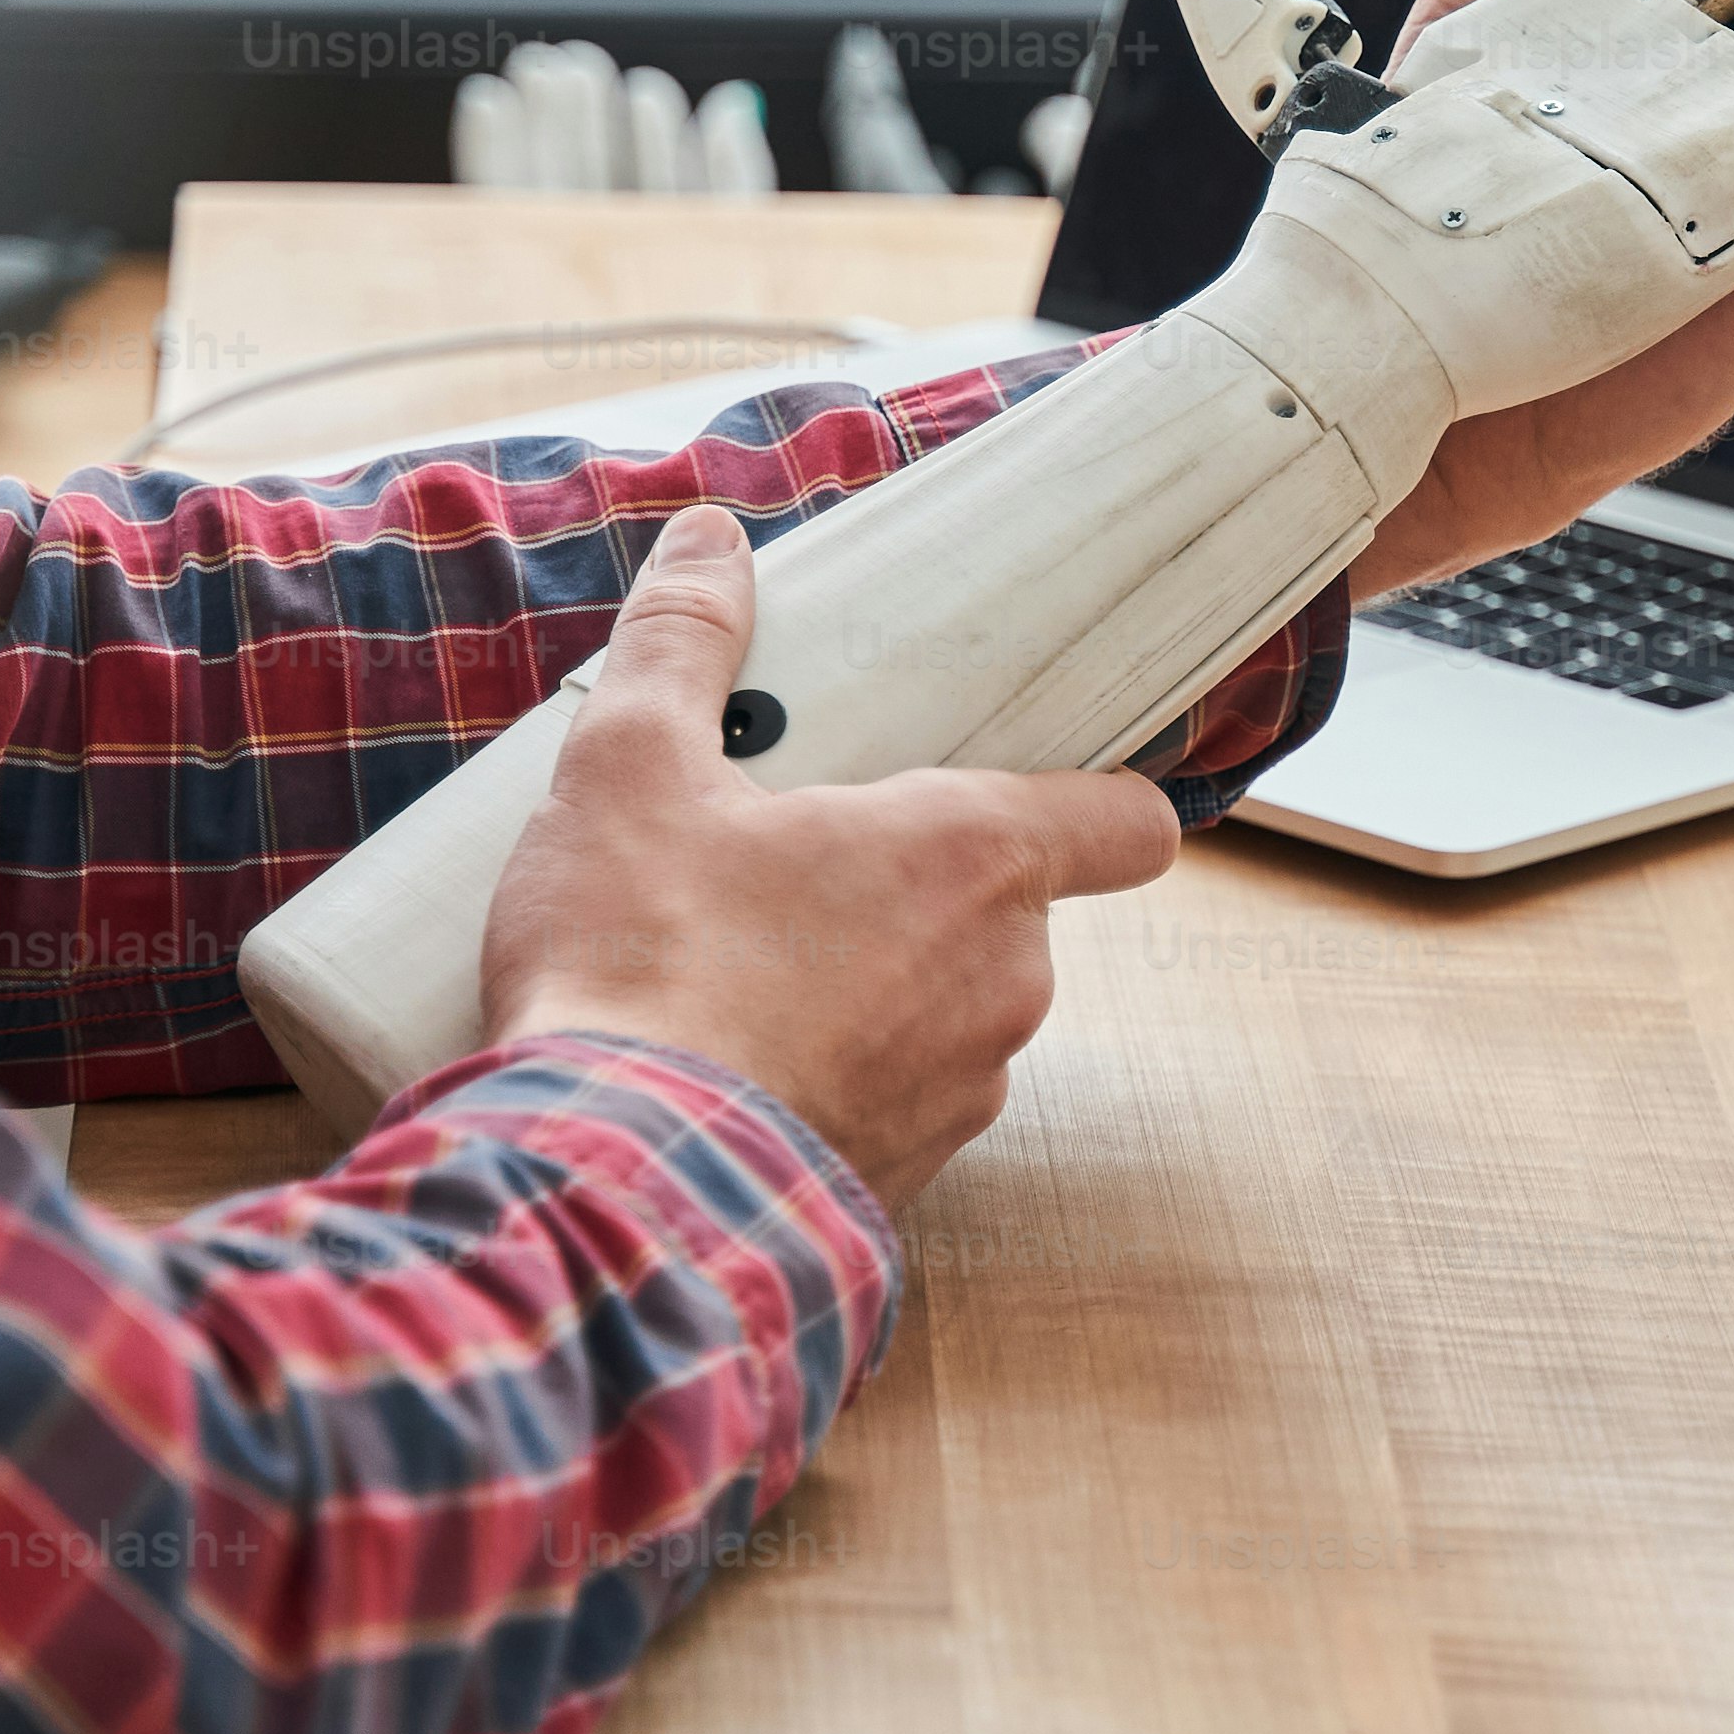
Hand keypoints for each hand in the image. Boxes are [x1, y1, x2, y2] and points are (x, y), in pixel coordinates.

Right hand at [480, 505, 1177, 1211]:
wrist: (610, 1189)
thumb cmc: (636, 964)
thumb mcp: (630, 770)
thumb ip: (682, 646)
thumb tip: (710, 544)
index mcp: (973, 861)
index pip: (1123, 823)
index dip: (1099, 801)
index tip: (1036, 786)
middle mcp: (1003, 982)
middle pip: (1005, 911)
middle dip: (911, 887)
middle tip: (793, 865)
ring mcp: (961, 1094)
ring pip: (946, 1012)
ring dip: (869, 989)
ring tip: (737, 971)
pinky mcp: (903, 1182)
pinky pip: (890, 1103)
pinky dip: (830, 1080)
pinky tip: (728, 1067)